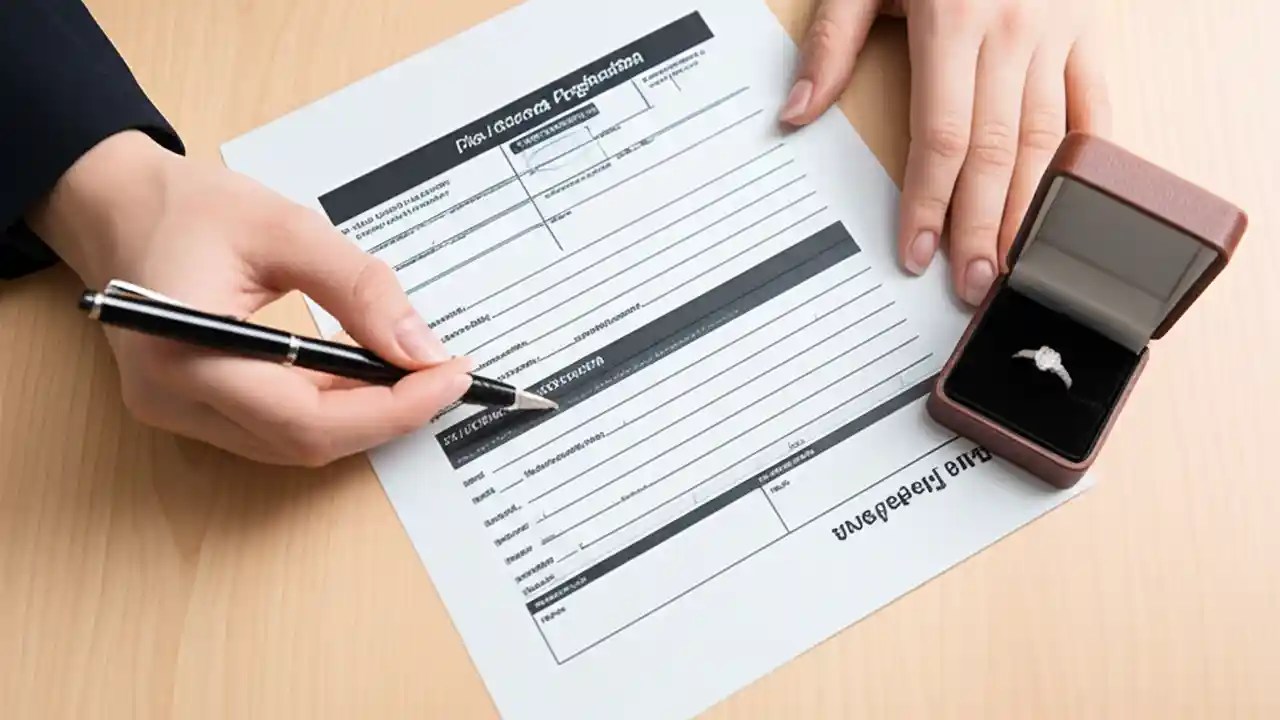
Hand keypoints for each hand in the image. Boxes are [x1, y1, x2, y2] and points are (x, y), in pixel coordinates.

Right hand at [28, 130, 472, 466]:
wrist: (117, 207)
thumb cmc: (188, 208)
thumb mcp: (284, 226)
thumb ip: (358, 286)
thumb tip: (420, 347)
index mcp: (186, 353)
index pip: (307, 418)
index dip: (391, 408)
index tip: (450, 376)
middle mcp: (174, 400)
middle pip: (304, 441)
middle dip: (387, 413)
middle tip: (444, 375)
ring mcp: (178, 412)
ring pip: (293, 443)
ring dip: (362, 415)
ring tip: (414, 373)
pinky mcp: (192, 408)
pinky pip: (276, 428)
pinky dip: (331, 408)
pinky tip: (366, 373)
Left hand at [780, 0, 1109, 304]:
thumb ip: (832, 41)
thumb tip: (797, 113)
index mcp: (955, 22)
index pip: (942, 137)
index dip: (929, 201)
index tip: (917, 252)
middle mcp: (1014, 34)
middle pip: (996, 152)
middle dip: (981, 226)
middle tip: (974, 286)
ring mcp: (1059, 34)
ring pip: (1046, 140)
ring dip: (1029, 210)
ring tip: (1015, 265)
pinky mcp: (1089, 30)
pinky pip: (1094, 104)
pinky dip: (1084, 157)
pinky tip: (1070, 204)